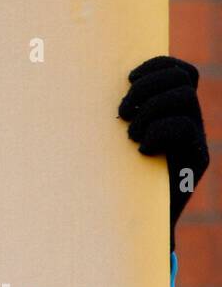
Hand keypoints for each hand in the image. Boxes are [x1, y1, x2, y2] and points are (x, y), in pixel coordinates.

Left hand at [118, 55, 208, 249]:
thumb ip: (121, 115)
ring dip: (150, 110)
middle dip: (147, 88)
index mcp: (174, 109)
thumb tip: (89, 84)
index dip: (157, 66)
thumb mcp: (118, 140)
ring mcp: (197, 139)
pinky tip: (141, 150)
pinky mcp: (197, 159)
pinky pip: (183, 127)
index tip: (128, 80)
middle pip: (182, 78)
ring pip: (184, 98)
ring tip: (131, 134)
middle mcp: (191, 120)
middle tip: (121, 112)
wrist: (139, 220)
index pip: (182, 70)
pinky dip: (157, 132)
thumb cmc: (118, 176)